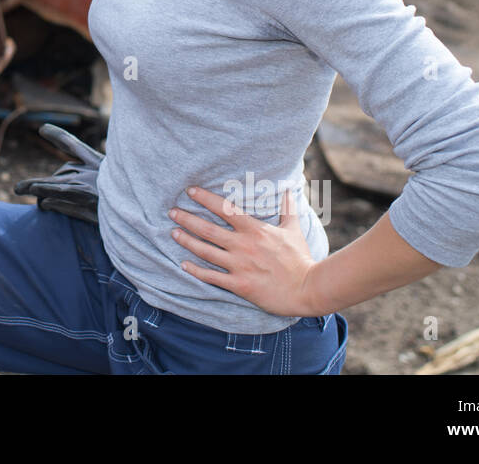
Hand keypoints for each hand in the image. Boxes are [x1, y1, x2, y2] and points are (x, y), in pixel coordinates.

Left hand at [169, 186, 320, 316]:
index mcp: (255, 230)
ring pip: (206, 251)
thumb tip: (288, 189)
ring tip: (172, 233)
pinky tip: (183, 264)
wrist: (308, 288)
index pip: (225, 209)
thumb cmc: (300, 258)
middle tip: (171, 211)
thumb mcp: (293, 229)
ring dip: (187, 241)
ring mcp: (240, 265)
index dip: (205, 199)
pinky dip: (196, 270)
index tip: (190, 191)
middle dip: (187, 219)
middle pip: (208, 229)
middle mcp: (243, 245)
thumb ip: (287, 209)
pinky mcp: (239, 285)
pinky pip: (212, 276)